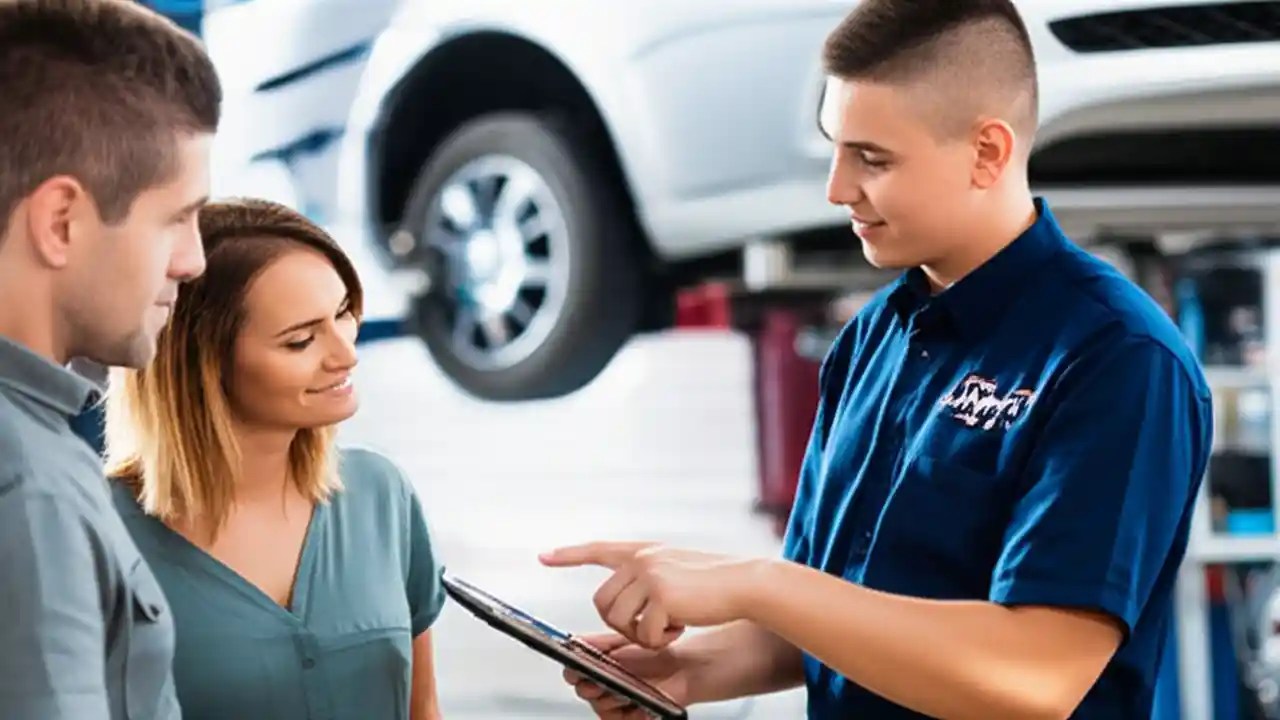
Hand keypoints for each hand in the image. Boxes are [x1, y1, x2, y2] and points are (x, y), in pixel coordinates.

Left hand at [540, 541, 762, 647]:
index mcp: (643, 552)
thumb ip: (648, 578)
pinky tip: (682, 628)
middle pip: (603, 603)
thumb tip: (619, 606)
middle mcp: (641, 559)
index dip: (569, 554)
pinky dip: (661, 640)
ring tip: (671, 627)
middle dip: (623, 626)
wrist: (746, 584)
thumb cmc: (716, 584)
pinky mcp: (660, 596)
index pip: (598, 550)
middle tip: (653, 628)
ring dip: (643, 635)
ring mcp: (649, 575)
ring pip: (619, 621)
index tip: (544, 556)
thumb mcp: (675, 570)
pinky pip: (644, 633)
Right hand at [563, 633, 691, 718]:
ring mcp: (614, 702)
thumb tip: (576, 642)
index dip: (573, 672)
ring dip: (614, 696)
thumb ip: (599, 642)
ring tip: (630, 688)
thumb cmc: (655, 654)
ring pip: (601, 705)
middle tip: (607, 679)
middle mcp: (602, 685)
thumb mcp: (625, 641)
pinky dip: (628, 713)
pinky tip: (638, 703)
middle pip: (583, 691)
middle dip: (594, 685)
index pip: (572, 672)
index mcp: (596, 665)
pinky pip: (615, 719)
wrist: (681, 669)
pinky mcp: (627, 717)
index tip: (579, 669)